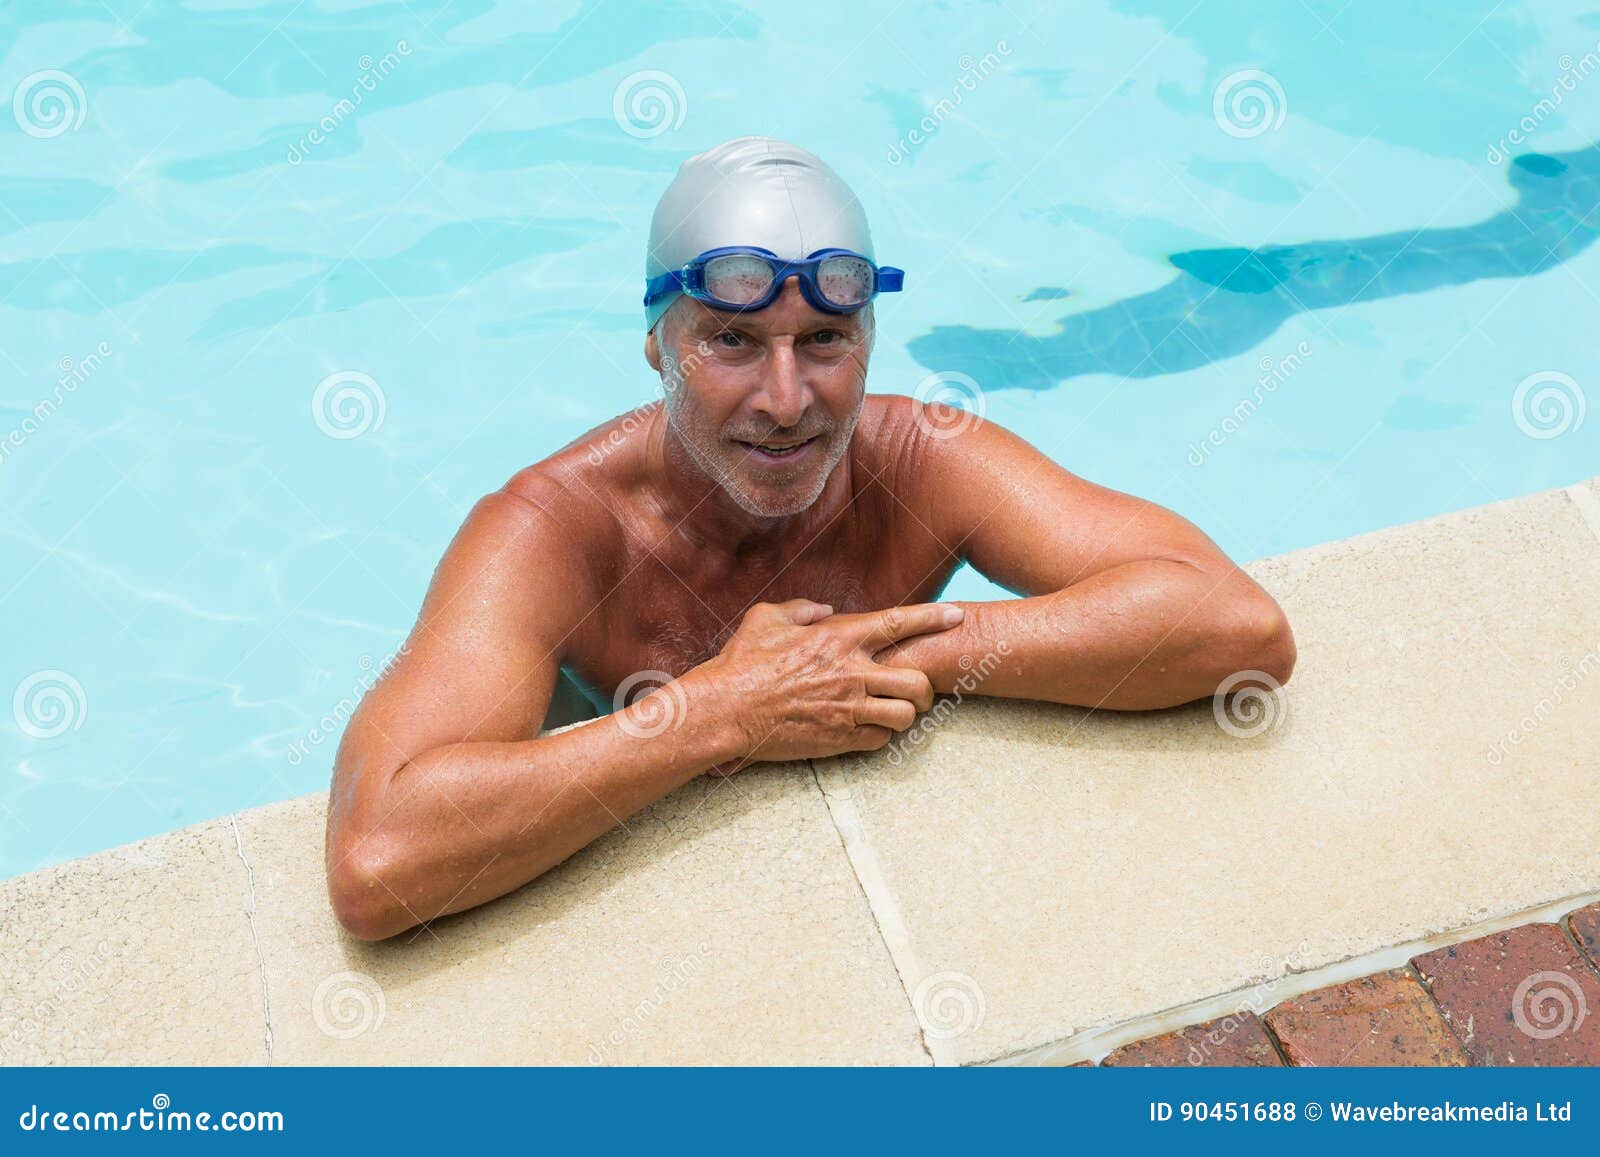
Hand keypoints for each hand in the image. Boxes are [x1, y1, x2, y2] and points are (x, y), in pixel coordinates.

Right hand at [691, 599, 962, 769]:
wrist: (726, 710)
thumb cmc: (742, 662)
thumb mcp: (766, 618)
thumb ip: (801, 608)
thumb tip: (824, 609)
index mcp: (837, 638)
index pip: (898, 623)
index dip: (933, 619)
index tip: (956, 616)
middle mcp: (851, 672)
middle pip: (917, 679)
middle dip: (926, 686)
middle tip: (917, 689)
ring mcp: (848, 708)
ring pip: (906, 714)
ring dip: (906, 713)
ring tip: (894, 711)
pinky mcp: (839, 738)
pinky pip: (880, 739)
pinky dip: (881, 734)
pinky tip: (868, 728)